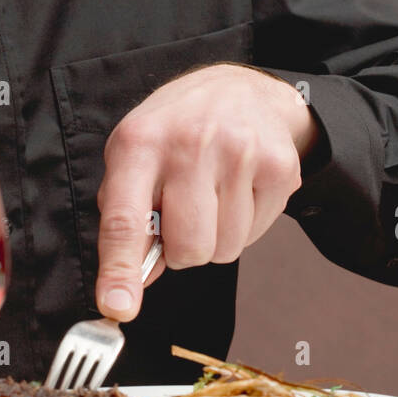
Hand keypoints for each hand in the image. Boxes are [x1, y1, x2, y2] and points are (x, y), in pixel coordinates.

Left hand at [95, 64, 317, 319]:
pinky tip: (238, 188)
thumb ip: (126, 215)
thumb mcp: (135, 154)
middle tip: (184, 214)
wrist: (241, 90)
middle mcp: (191, 143)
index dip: (120, 270)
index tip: (117, 306)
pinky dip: (244, 224)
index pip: (126, 219)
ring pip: (224, 249)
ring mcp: (240, 153)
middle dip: (183, 248)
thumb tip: (133, 281)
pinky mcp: (279, 167)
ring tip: (213, 194)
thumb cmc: (178, 129)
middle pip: (187, 248)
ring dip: (215, 236)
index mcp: (140, 142)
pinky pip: (255, 236)